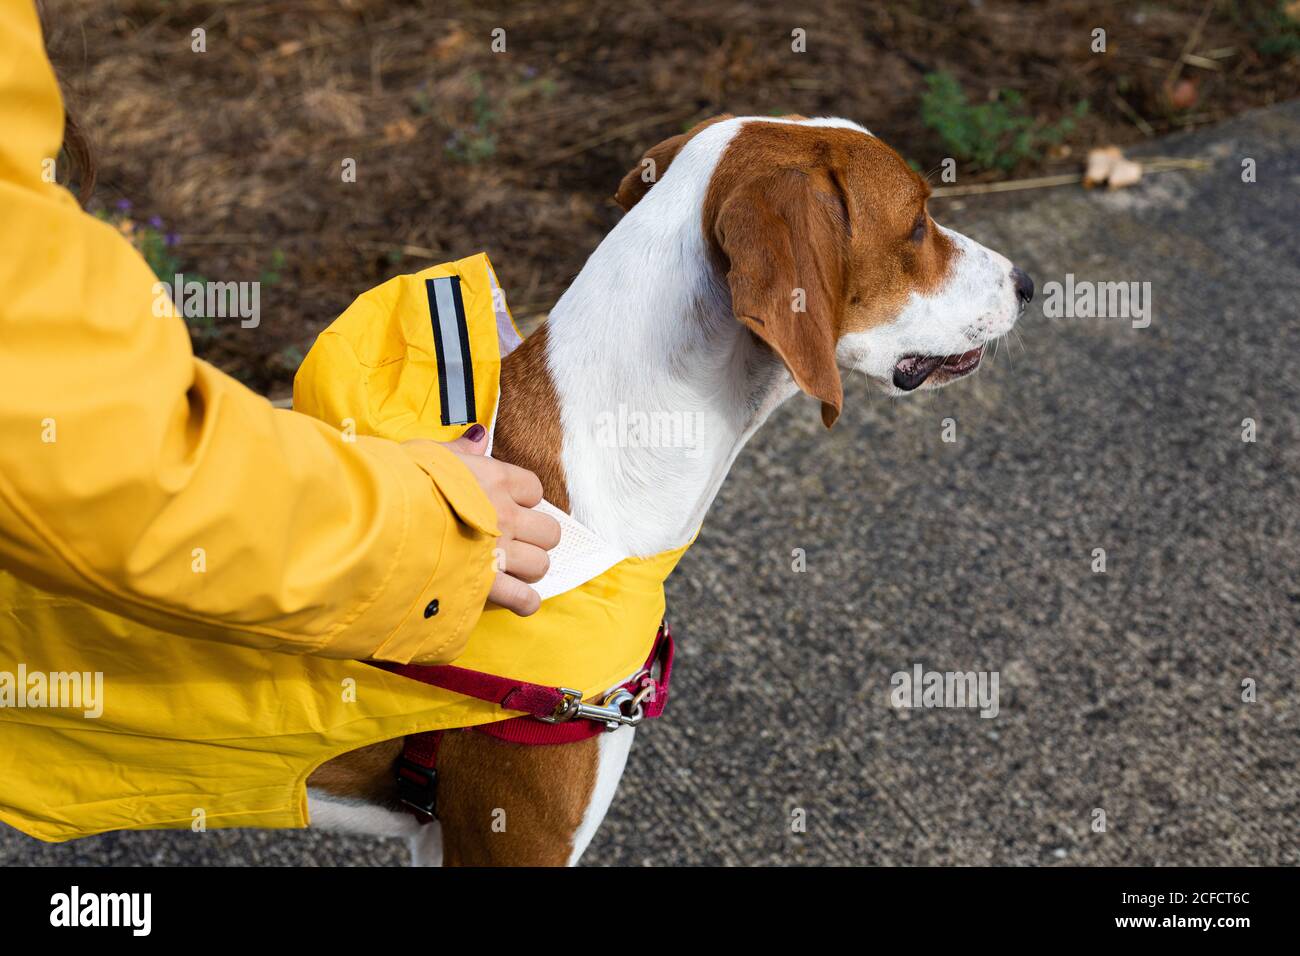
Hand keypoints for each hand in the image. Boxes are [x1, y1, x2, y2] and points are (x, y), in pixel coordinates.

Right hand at [404, 426, 559, 615]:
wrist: (379, 519)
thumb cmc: (399, 483)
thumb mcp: (428, 454)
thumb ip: (460, 450)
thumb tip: (479, 437)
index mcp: (494, 479)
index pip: (534, 489)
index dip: (522, 499)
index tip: (504, 504)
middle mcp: (504, 515)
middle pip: (548, 531)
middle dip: (534, 538)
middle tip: (510, 541)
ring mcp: (499, 550)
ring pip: (540, 563)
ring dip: (527, 568)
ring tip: (507, 569)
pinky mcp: (487, 584)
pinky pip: (525, 598)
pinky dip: (523, 600)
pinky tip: (515, 598)